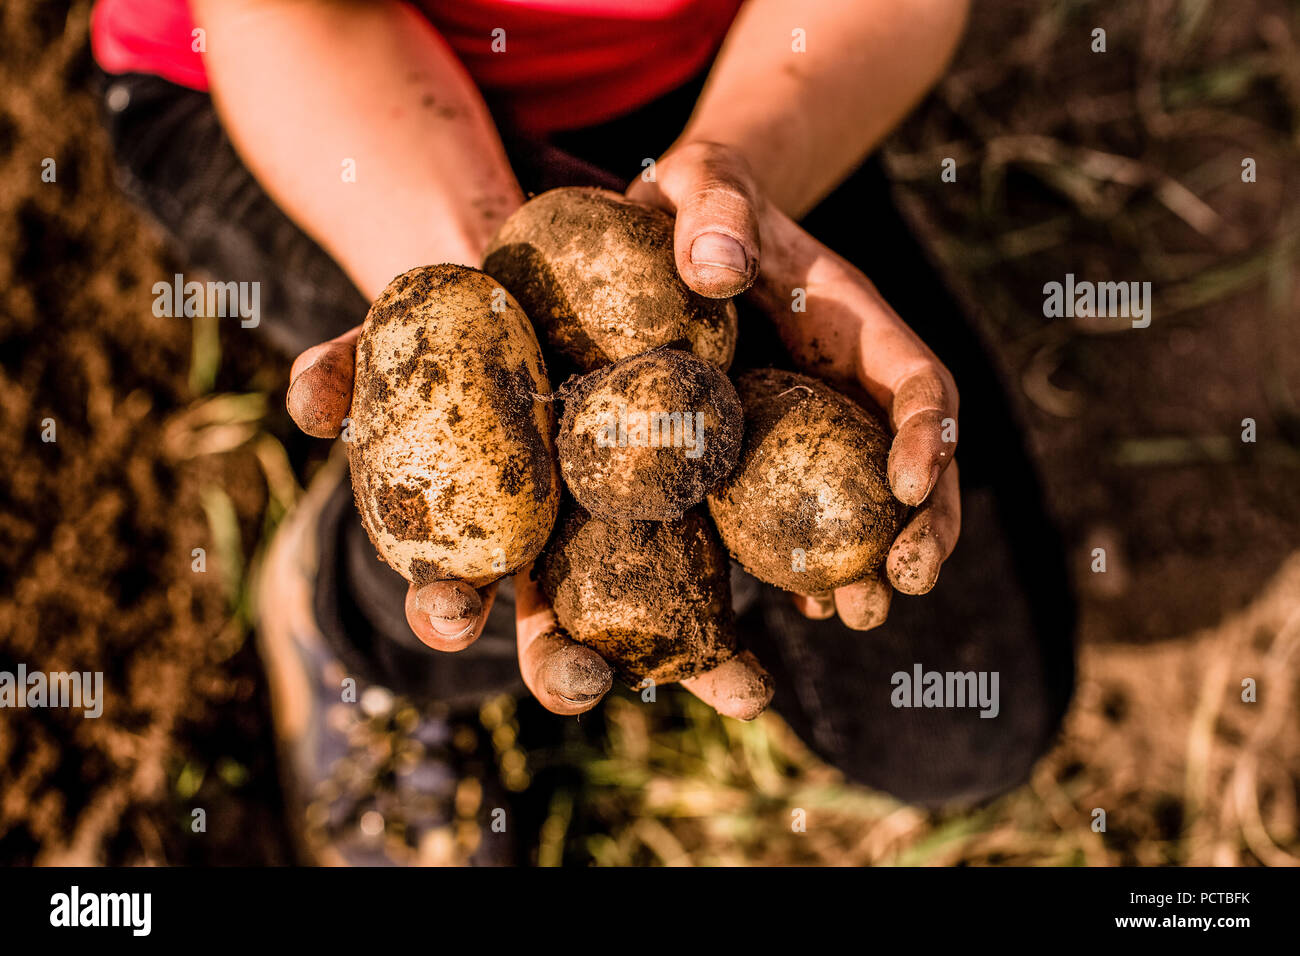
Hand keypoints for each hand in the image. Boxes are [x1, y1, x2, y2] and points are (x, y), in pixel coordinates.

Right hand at [285, 288, 771, 718]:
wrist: (539, 282)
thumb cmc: (456, 322)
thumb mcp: (395, 336)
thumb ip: (348, 365)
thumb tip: (308, 406)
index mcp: (476, 529)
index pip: (452, 587)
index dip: (444, 608)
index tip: (451, 614)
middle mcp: (551, 548)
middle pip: (556, 627)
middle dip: (566, 666)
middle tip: (586, 684)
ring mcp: (624, 530)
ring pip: (655, 614)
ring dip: (694, 661)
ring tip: (740, 690)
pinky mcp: (691, 496)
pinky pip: (724, 548)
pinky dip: (760, 584)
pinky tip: (809, 611)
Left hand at [628, 142, 960, 629]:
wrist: (686, 224)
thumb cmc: (700, 197)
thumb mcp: (701, 182)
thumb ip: (712, 210)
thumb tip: (715, 271)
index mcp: (855, 320)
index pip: (916, 378)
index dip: (925, 431)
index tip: (906, 486)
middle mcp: (851, 380)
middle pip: (916, 458)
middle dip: (925, 523)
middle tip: (905, 583)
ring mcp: (818, 423)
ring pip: (868, 502)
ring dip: (875, 560)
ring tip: (857, 614)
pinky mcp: (774, 451)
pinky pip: (808, 512)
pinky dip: (815, 559)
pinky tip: (805, 604)